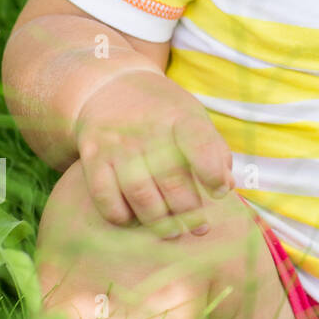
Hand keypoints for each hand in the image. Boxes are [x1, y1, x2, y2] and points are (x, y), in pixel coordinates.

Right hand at [72, 69, 235, 238]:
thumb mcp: (192, 116)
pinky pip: (104, 196)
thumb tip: (227, 186)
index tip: (220, 193)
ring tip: (172, 232)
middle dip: (189, 210)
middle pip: (171, 178)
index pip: (199, 143)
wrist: (107, 86)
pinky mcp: (91, 157)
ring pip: (139, 192)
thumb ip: (213, 150)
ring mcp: (117, 143)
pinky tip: (133, 220)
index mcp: (179, 117)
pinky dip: (120, 215)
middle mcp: (147, 129)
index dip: (211, 172)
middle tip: (199, 228)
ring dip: (159, 220)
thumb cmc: (162, 111)